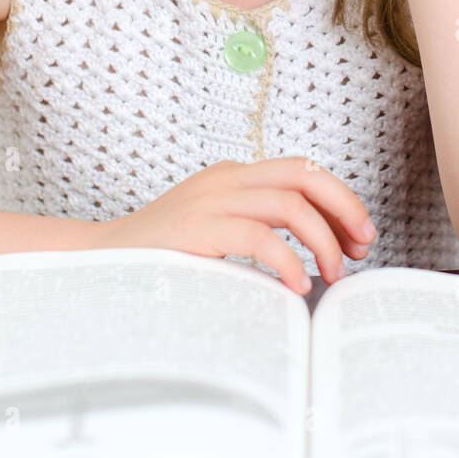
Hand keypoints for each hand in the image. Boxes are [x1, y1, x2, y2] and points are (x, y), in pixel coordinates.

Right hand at [93, 157, 375, 294]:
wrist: (97, 264)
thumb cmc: (162, 259)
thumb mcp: (215, 236)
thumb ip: (257, 232)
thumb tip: (320, 259)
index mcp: (233, 177)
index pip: (302, 171)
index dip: (340, 199)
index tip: (359, 236)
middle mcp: (226, 180)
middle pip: (305, 175)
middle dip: (344, 208)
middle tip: (361, 247)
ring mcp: (211, 201)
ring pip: (290, 204)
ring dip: (322, 241)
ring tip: (330, 275)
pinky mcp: (198, 229)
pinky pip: (260, 238)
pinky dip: (288, 263)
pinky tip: (296, 286)